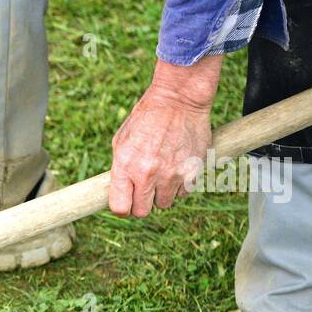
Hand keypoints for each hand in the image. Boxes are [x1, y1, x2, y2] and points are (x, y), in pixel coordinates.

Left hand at [109, 55, 221, 216]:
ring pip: (164, 203)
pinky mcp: (192, 172)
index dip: (122, 208)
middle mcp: (148, 174)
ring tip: (162, 172)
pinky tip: (177, 166)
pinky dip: (180, 185)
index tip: (126, 203)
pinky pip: (183, 193)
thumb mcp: (121, 140)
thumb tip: (119, 193)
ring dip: (162, 193)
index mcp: (126, 165)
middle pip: (142, 211)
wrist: (179, 100)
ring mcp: (172, 175)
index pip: (120, 207)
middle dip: (141, 203)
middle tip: (144, 189)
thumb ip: (120, 169)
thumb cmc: (146, 119)